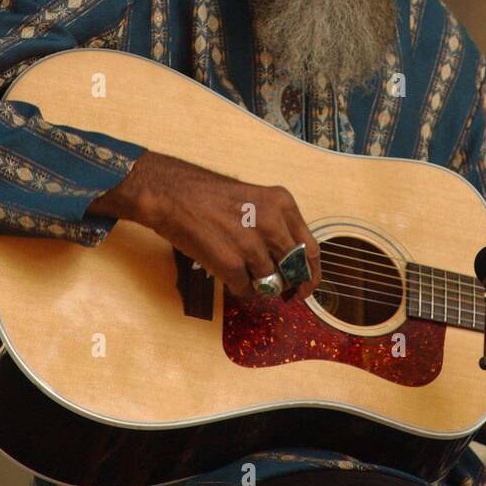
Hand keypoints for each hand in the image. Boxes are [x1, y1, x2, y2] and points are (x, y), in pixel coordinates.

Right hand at [88, 150, 321, 300]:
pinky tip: (227, 273)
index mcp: (282, 203)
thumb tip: (292, 266)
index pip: (311, 248)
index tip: (306, 287)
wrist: (174, 195)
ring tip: (240, 268)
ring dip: (258, 284)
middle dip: (288, 283)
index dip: (310, 274)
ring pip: (270, 282)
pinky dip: (240, 289)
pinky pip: (246, 290)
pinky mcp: (231, 263)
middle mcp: (272, 222)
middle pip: (294, 269)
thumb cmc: (211, 198)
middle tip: (278, 288)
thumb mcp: (256, 201)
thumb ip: (278, 227)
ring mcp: (251, 244)